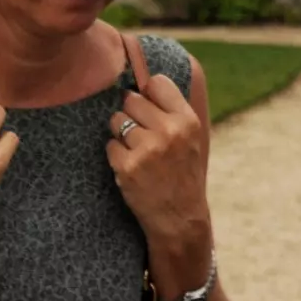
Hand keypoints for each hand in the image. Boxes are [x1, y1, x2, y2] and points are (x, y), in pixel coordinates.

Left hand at [105, 70, 208, 256]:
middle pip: (131, 100)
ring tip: (135, 151)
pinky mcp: (128, 167)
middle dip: (130, 113)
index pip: (157, 83)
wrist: (179, 217)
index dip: (147, 93)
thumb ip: (172, 112)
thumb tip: (142, 83)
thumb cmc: (182, 175)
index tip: (146, 105)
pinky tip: (129, 167)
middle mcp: (168, 131)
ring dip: (120, 134)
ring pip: (116, 121)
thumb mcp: (191, 139)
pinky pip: (109, 146)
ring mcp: (147, 149)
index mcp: (187, 120)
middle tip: (138, 133)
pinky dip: (115, 155)